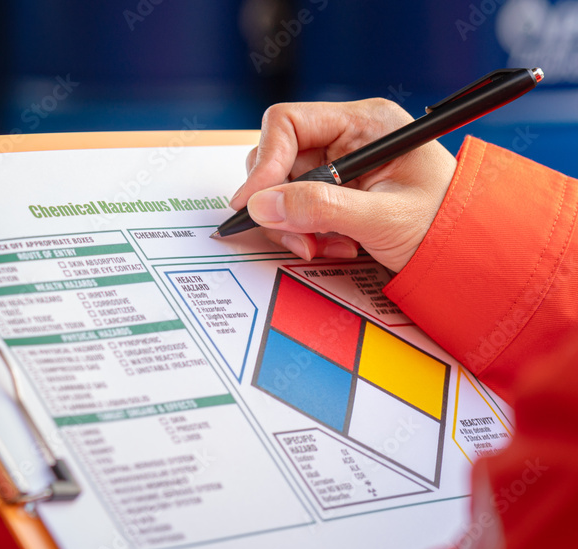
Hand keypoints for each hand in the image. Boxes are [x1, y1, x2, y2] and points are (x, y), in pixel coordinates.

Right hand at [229, 99, 456, 272]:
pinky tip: (335, 245)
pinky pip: (297, 208)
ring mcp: (337, 166)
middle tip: (299, 238)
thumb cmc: (443, 225)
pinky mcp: (334, 192)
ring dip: (294, 224)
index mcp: (364, 123)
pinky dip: (305, 232)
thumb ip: (321, 209)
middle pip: (278, 159)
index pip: (288, 123)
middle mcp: (346, 137)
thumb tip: (262, 206)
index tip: (254, 203)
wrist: (466, 252)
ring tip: (324, 246)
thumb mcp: (382, 218)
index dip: (265, 162)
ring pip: (282, 189)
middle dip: (281, 203)